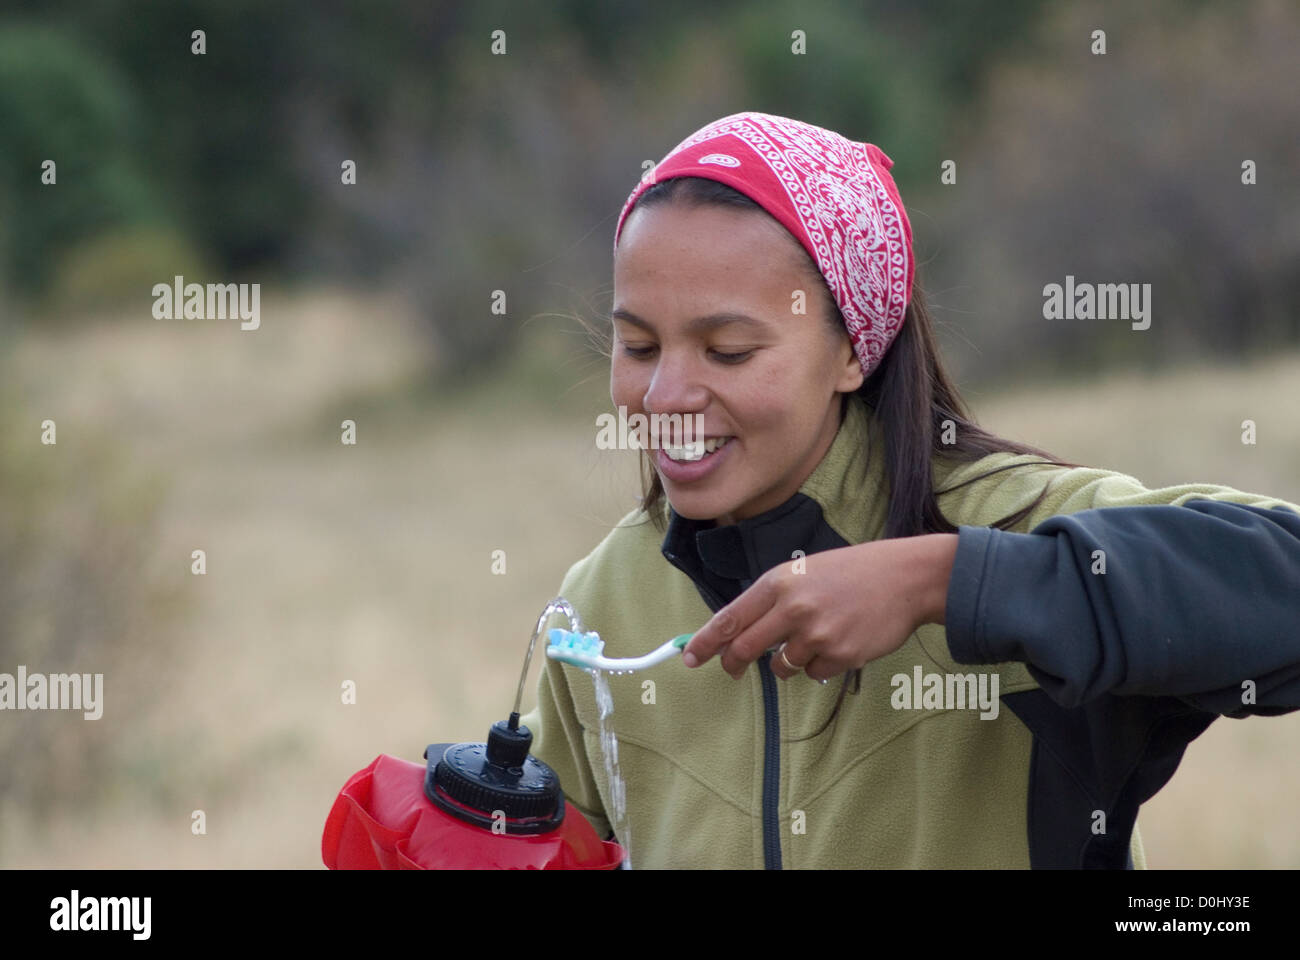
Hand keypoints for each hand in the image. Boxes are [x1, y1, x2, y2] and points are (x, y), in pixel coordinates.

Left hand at [681, 534, 957, 681]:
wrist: (904, 578)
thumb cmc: (851, 572)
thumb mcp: (804, 573)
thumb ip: (772, 600)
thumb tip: (738, 633)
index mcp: (779, 583)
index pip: (730, 619)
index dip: (705, 642)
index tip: (690, 657)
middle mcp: (793, 608)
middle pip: (745, 649)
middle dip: (734, 663)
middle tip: (732, 669)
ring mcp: (816, 634)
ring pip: (781, 666)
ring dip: (788, 660)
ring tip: (814, 636)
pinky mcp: (840, 656)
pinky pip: (813, 673)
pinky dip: (819, 664)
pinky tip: (839, 640)